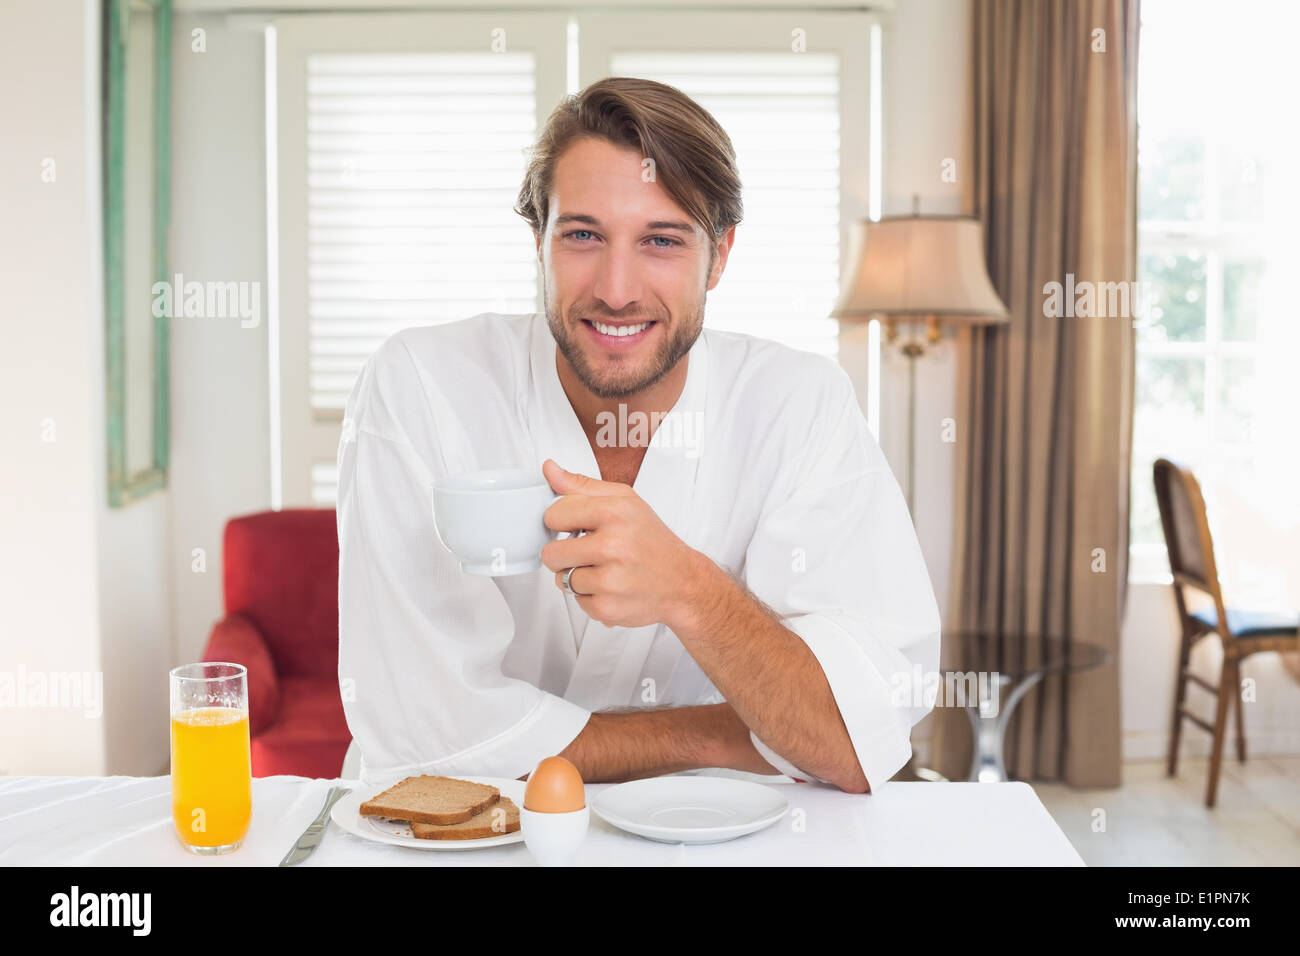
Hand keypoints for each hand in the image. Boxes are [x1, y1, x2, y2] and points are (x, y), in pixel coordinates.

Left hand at [540, 458, 702, 628]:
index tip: (577, 526)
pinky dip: (590, 596)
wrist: (683, 582)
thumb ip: (582, 485)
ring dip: (578, 576)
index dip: (562, 521)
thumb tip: (549, 469)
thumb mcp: (624, 500)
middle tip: (589, 551)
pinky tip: (611, 587)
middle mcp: (612, 545)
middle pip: (551, 553)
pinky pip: (576, 600)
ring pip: (561, 578)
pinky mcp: (607, 607)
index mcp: (614, 512)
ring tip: (604, 569)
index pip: (554, 514)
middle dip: (564, 553)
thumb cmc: (652, 540)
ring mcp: (609, 579)